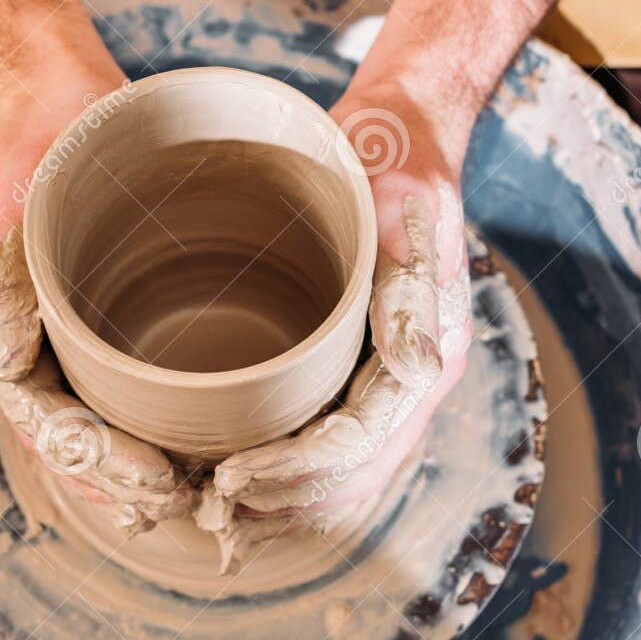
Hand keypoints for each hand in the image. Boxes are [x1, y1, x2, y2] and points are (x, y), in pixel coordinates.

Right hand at [0, 39, 198, 529]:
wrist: (60, 93)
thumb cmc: (41, 133)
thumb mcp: (13, 185)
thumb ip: (0, 272)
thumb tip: (4, 361)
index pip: (40, 417)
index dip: (96, 459)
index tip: (156, 480)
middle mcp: (16, 338)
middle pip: (64, 437)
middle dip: (121, 478)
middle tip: (188, 503)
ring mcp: (50, 332)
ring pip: (86, 423)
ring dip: (131, 466)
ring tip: (193, 497)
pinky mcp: (87, 321)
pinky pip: (107, 388)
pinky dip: (141, 426)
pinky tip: (187, 449)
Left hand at [203, 83, 470, 563]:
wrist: (401, 130)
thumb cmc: (394, 158)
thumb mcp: (402, 200)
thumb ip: (409, 279)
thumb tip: (420, 369)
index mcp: (430, 351)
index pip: (361, 446)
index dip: (297, 473)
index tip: (231, 478)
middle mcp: (414, 379)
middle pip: (351, 477)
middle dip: (283, 501)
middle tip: (210, 508)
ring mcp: (389, 378)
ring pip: (342, 472)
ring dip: (284, 499)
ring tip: (217, 509)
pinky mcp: (359, 367)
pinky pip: (330, 441)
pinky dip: (288, 469)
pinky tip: (239, 472)